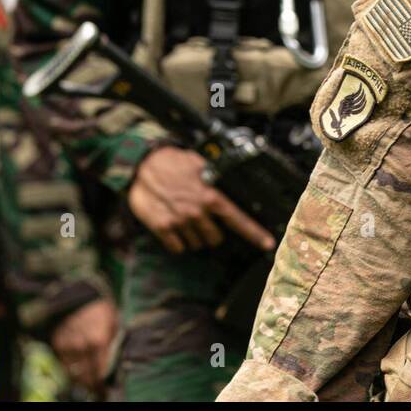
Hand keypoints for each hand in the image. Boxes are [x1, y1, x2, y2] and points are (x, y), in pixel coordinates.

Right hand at [50, 297, 118, 392]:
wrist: (77, 292)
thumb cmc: (99, 306)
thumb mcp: (113, 321)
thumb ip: (114, 342)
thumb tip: (115, 361)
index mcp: (99, 340)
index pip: (101, 371)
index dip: (103, 383)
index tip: (106, 389)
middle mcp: (83, 346)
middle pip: (88, 376)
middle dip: (93, 386)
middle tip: (97, 390)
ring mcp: (68, 346)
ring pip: (75, 374)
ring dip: (82, 382)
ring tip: (88, 385)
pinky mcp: (58, 344)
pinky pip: (64, 365)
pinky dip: (70, 372)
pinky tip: (76, 374)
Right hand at [128, 144, 274, 254]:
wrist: (143, 164)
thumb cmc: (173, 163)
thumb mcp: (200, 166)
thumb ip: (216, 182)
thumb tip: (231, 191)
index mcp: (211, 196)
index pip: (238, 219)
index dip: (255, 234)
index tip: (268, 244)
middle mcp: (197, 212)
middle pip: (215, 239)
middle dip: (211, 232)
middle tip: (202, 220)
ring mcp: (179, 221)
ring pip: (196, 245)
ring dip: (193, 237)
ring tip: (185, 219)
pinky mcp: (162, 228)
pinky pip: (177, 248)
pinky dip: (177, 242)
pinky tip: (173, 226)